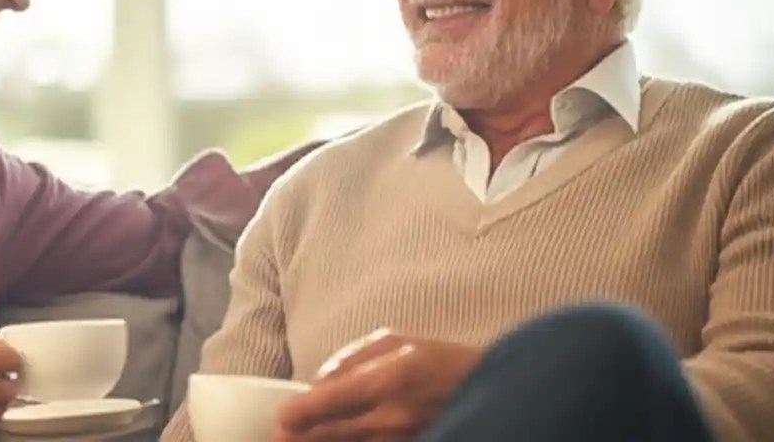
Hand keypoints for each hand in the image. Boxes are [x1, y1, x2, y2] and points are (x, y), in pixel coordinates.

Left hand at [273, 328, 481, 441]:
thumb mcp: (397, 342)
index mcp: (386, 381)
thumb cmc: (443, 362)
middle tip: (279, 439)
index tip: (283, 418)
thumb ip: (351, 359)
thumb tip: (317, 383)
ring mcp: (402, 440)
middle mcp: (391, 418)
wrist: (494, 393)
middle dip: (299, 439)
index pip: (327, 403)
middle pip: (329, 436)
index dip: (298, 414)